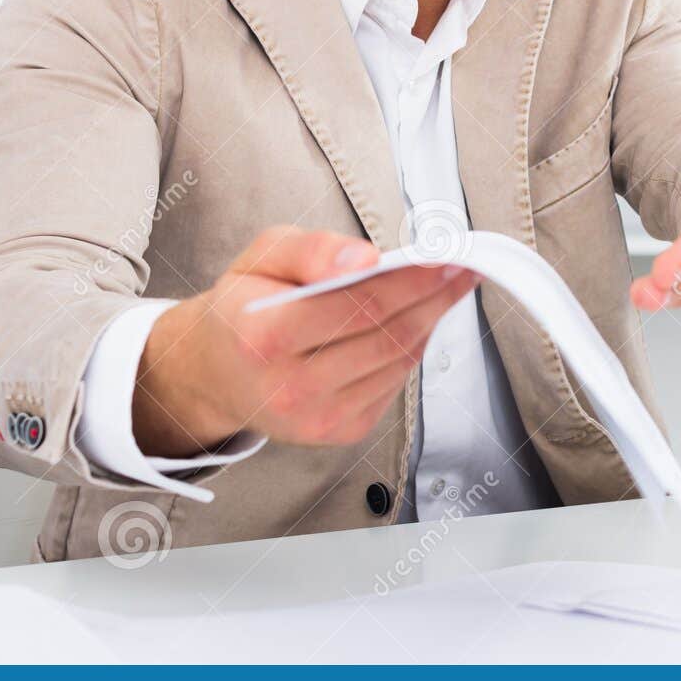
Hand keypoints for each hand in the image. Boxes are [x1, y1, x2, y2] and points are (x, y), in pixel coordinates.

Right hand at [132, 226, 479, 455]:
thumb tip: (366, 258)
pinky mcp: (340, 432)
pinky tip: (411, 322)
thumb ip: (311, 249)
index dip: (411, 281)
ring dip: (429, 321)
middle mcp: (289, 387)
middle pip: (386, 335)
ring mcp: (317, 418)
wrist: (218, 373)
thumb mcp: (262, 258)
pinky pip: (393, 383)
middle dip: (433, 297)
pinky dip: (410, 348)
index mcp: (262, 337)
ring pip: (398, 361)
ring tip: (445, 288)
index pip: (357, 305)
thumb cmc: (244, 306)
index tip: (447, 257)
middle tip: (462, 268)